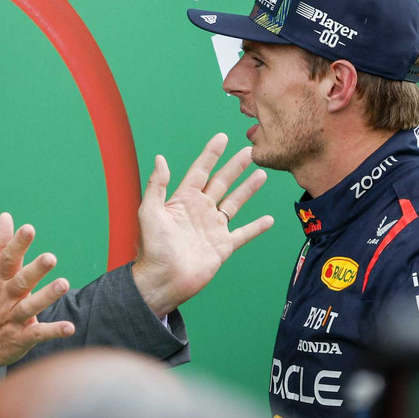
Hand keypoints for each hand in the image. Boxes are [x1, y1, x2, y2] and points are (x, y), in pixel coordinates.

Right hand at [0, 214, 74, 383]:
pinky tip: (69, 327)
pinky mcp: (20, 337)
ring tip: (63, 284)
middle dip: (35, 269)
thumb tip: (7, 217)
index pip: (7, 259)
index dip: (17, 244)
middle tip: (50, 257)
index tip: (28, 229)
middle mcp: (4, 297)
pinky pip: (38, 334)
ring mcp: (12, 318)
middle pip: (20, 281)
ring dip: (46, 296)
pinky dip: (53, 331)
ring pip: (30, 306)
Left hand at [132, 134, 274, 314]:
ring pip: (234, 203)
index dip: (210, 154)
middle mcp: (199, 211)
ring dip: (248, 189)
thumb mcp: (149, 212)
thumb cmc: (153, 247)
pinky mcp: (223, 246)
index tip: (222, 138)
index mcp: (182, 200)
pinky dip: (256, 227)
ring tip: (262, 173)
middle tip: (250, 151)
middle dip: (235, 166)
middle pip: (221, 183)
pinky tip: (269, 219)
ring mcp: (212, 228)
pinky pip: (243, 234)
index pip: (200, 171)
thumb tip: (160, 158)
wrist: (163, 279)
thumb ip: (157, 185)